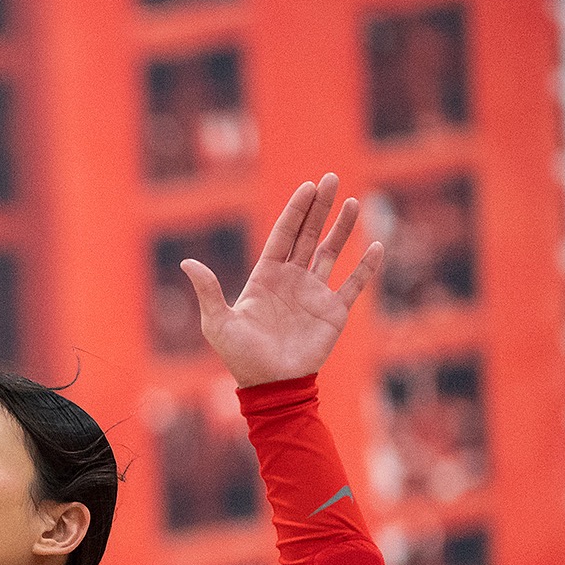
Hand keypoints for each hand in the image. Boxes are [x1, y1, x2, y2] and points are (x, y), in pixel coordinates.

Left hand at [180, 173, 383, 387]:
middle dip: (319, 208)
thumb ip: (208, 291)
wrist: (271, 385)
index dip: (295, 211)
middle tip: (330, 179)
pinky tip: (377, 245)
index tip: (308, 187)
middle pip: (308, 235)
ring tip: (352, 201)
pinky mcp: (333, 312)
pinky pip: (353, 284)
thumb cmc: (241, 356)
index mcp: (266, 276)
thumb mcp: (219, 323)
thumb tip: (187, 262)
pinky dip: (366, 267)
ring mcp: (314, 294)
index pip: (283, 235)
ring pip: (332, 252)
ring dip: (343, 228)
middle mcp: (291, 279)